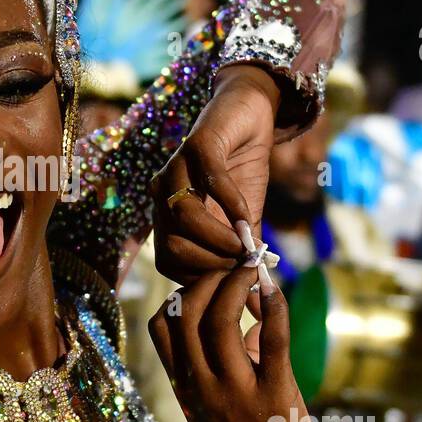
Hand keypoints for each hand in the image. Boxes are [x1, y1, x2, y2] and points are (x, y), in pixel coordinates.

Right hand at [148, 265, 321, 421]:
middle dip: (209, 278)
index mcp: (186, 388)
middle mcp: (202, 387)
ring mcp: (236, 393)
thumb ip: (235, 366)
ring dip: (237, 283)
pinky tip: (277, 292)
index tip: (209, 283)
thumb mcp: (224, 411)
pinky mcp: (275, 400)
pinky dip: (274, 308)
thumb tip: (258, 323)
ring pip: (220, 319)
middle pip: (187, 312)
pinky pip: (272, 342)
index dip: (181, 293)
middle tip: (235, 268)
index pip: (162, 325)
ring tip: (254, 270)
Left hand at [150, 64, 277, 283]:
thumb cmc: (242, 174)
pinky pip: (210, 181)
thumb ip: (243, 258)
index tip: (231, 282)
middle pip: (170, 245)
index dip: (200, 278)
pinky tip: (248, 213)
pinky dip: (231, 202)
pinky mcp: (197, 145)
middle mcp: (163, 194)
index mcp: (167, 216)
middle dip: (208, 262)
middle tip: (239, 264)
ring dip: (218, 237)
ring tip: (244, 244)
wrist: (248, 117)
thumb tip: (259, 304)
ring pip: (184, 215)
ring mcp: (176, 168)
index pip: (169, 262)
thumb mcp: (245, 223)